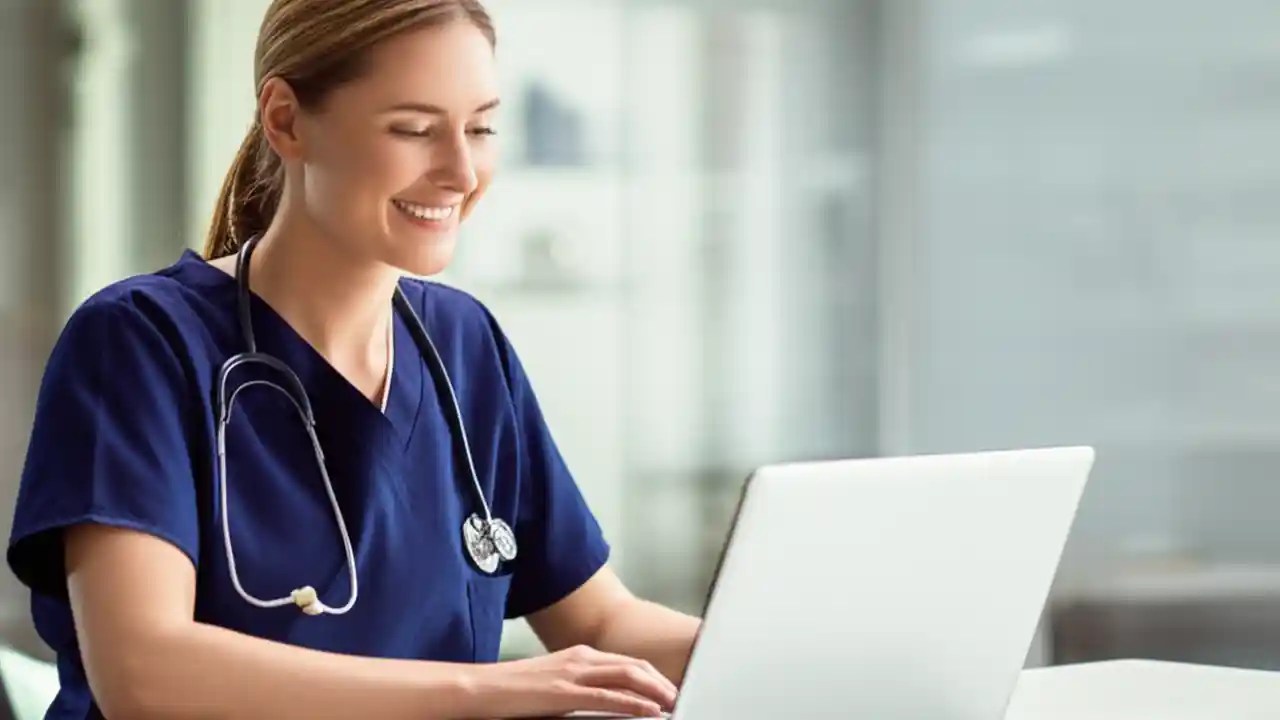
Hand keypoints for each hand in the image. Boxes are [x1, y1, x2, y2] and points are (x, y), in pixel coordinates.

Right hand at [467, 644, 677, 717]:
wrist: (481, 688)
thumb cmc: (514, 691)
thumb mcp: (554, 684)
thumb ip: (581, 687)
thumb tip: (606, 700)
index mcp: (580, 655)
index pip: (628, 662)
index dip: (653, 675)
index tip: (669, 690)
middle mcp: (582, 658)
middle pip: (635, 665)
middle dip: (661, 682)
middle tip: (680, 697)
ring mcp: (573, 673)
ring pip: (627, 676)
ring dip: (656, 690)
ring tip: (673, 704)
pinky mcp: (564, 692)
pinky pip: (608, 697)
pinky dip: (633, 703)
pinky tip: (650, 712)